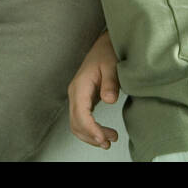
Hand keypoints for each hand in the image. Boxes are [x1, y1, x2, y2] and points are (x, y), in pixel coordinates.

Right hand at [68, 30, 119, 148]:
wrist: (105, 44)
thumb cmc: (107, 52)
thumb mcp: (111, 65)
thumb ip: (110, 82)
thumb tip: (109, 100)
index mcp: (80, 85)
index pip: (80, 113)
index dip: (90, 128)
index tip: (102, 137)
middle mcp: (75, 93)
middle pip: (76, 122)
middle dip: (91, 135)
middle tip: (108, 142)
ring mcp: (77, 97)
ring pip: (77, 124)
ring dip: (90, 136)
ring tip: (108, 141)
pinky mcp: (83, 99)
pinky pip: (82, 119)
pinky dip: (90, 130)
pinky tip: (103, 134)